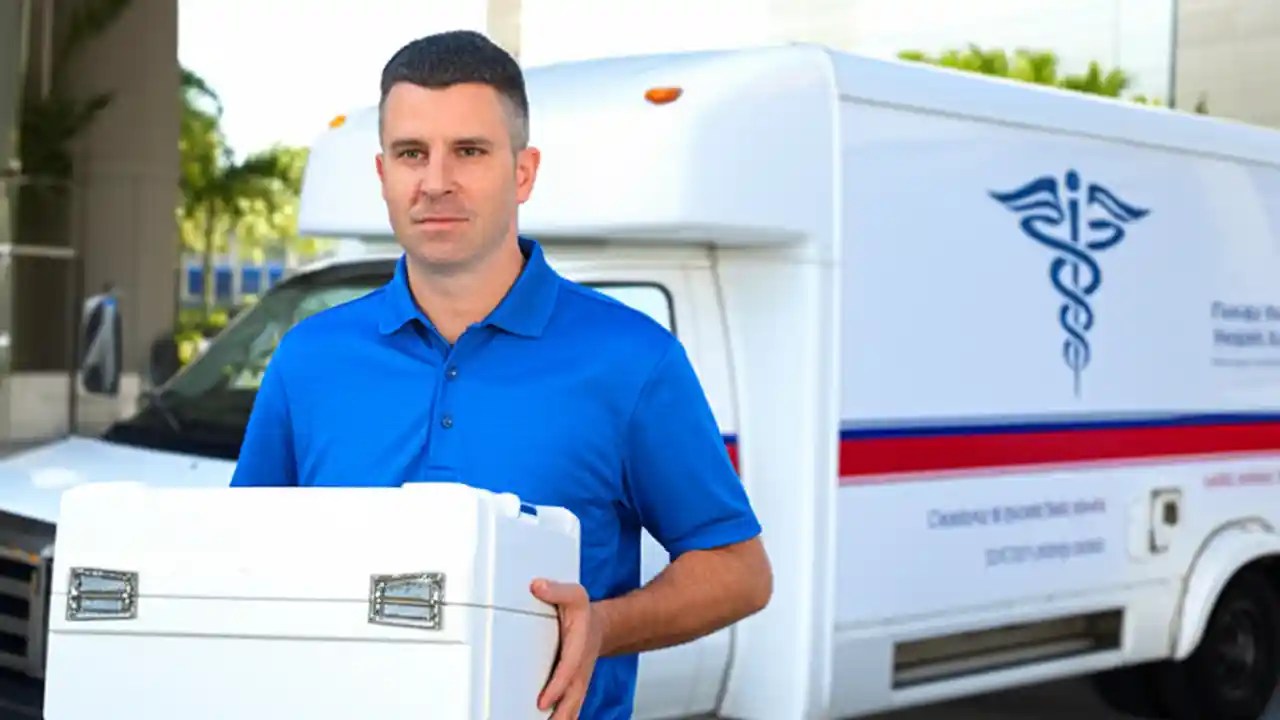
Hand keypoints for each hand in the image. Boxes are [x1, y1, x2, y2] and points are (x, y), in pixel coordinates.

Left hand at [531, 578, 604, 718]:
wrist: (601, 628)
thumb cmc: (584, 614)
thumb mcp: (573, 595)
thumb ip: (555, 591)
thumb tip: (537, 586)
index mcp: (579, 646)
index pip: (568, 670)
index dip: (557, 686)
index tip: (544, 701)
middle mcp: (580, 668)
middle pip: (572, 698)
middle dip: (560, 715)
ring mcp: (578, 681)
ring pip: (572, 707)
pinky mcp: (573, 688)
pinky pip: (569, 708)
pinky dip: (562, 719)